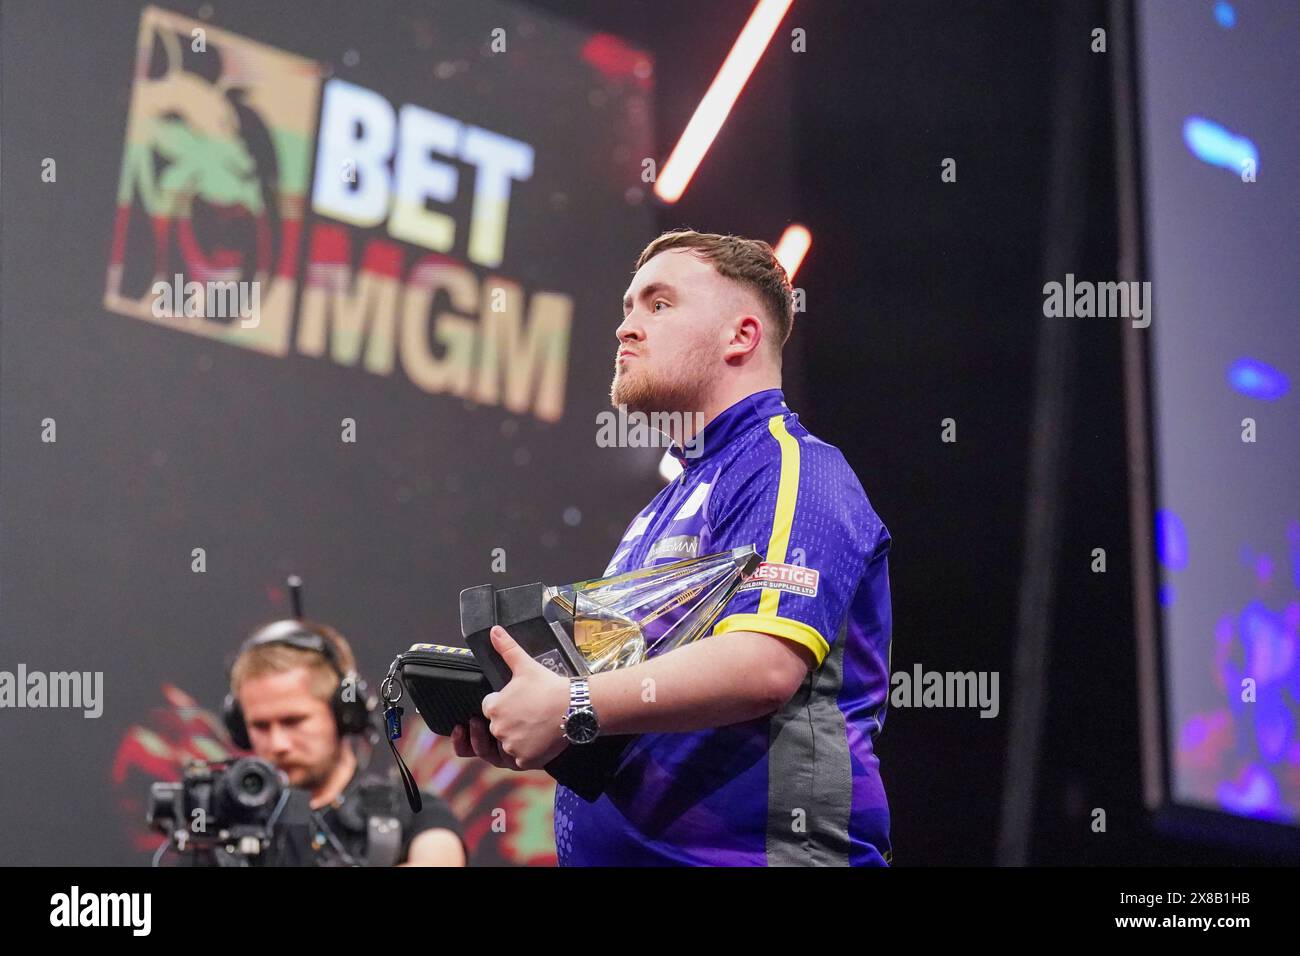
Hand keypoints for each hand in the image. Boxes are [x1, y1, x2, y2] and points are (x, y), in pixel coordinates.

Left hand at [451, 626, 570, 770]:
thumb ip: (507, 648)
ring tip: (532, 726)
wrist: (575, 707)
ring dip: (515, 738)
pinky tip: (537, 740)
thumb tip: (493, 630)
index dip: (502, 703)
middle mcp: (498, 729)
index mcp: (494, 707)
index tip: (518, 700)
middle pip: (496, 728)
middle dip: (508, 722)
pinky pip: (518, 760)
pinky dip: (525, 753)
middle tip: (528, 713)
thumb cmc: (549, 685)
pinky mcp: (524, 760)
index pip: (489, 708)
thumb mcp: (526, 665)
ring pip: (506, 746)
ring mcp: (511, 747)